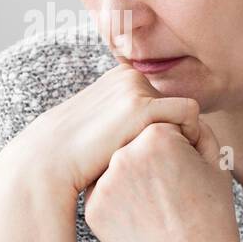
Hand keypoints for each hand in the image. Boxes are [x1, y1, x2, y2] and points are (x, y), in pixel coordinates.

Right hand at [4, 63, 201, 197]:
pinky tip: (178, 162)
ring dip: (185, 137)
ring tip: (170, 166)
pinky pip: (190, 116)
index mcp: (121, 77)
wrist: (49, 163)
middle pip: (175, 106)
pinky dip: (193, 137)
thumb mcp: (103, 128)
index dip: (168, 129)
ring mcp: (135, 88)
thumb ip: (126, 122)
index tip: (164, 157)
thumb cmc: (77, 157)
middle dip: (177, 134)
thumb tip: (152, 132)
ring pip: (186, 112)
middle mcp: (129, 75)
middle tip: (168, 164)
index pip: (164, 102)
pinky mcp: (142, 106)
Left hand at [82, 117, 242, 241]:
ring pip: (114, 166)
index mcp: (157, 136)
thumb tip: (171, 110)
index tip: (185, 173)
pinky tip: (142, 217)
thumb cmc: (212, 213)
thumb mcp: (215, 159)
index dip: (175, 149)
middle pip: (133, 143)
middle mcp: (125, 155)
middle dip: (150, 160)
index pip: (158, 126)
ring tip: (156, 203)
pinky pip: (103, 192)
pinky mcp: (93, 209)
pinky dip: (119, 201)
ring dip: (131, 177)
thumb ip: (193, 124)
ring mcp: (105, 184)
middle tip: (170, 191)